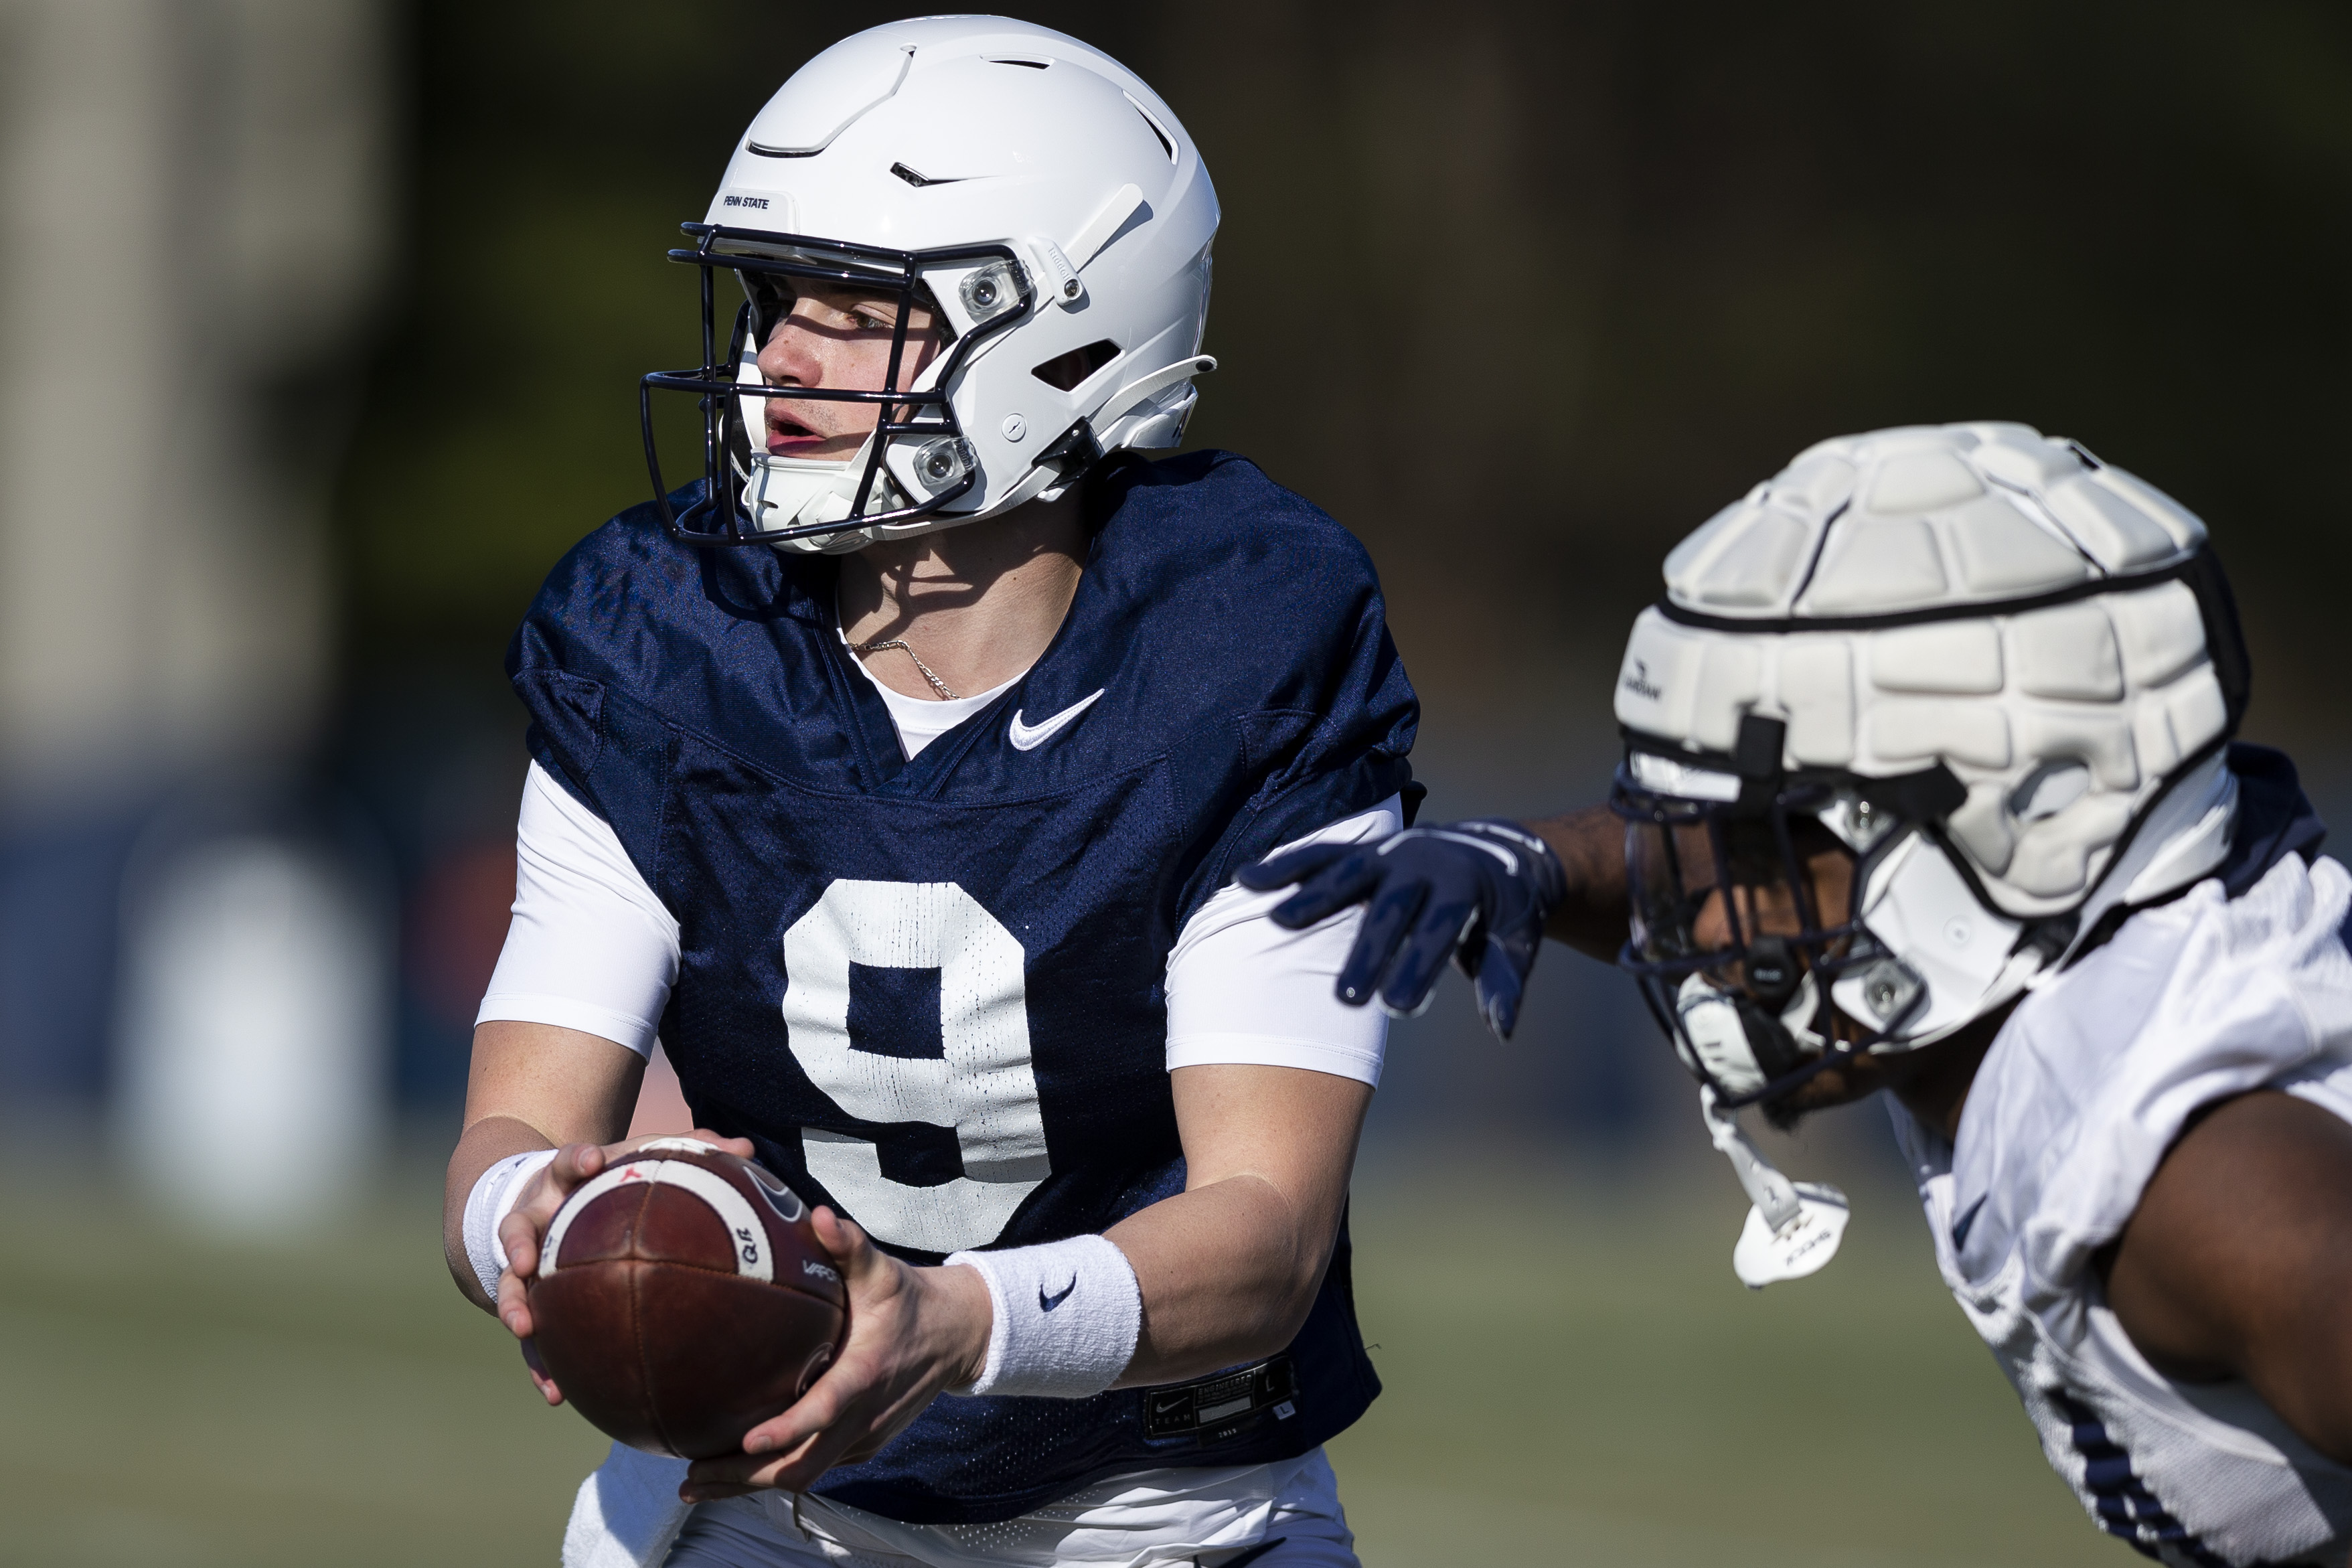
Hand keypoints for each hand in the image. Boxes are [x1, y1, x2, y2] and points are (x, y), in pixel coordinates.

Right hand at [493, 1127, 756, 1403]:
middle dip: (518, 1245)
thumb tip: (746, 1148)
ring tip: (527, 1331)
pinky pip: (533, 1336)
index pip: (567, 1161)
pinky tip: (556, 1393)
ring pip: (511, 1284)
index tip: (591, 1162)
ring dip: (515, 1307)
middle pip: (516, 1229)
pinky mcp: (530, 1300)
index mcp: (566, 1180)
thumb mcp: (642, 1158)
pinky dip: (541, 1363)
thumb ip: (692, 1150)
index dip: (577, 1160)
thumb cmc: (609, 1178)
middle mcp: (537, 1219)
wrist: (550, 1199)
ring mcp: (526, 1262)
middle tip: (526, 1263)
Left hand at [681, 1207, 991, 1499]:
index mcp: (866, 1372)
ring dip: (751, 1484)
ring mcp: (865, 1437)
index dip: (786, 1430)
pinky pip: (816, 1468)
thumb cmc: (910, 1299)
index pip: (825, 1410)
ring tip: (696, 1484)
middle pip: (802, 1464)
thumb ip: (850, 1245)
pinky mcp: (863, 1445)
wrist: (957, 1335)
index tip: (745, 1440)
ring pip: (805, 1475)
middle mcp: (866, 1415)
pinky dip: (776, 1473)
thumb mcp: (883, 1269)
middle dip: (746, 1477)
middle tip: (691, 1477)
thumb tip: (819, 1215)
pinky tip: (736, 1470)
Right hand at [1237, 819, 1565, 1037]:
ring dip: (1312, 897)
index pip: (1441, 925)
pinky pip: (1321, 856)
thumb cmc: (1503, 910)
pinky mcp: (1362, 851)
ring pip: (1347, 873)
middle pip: (1390, 906)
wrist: (1495, 851)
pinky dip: (1285, 866)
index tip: (1400, 1008)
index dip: (1420, 963)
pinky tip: (1247, 880)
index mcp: (1463, 884)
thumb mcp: (1515, 940)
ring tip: (1278, 923)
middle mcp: (1421, 862)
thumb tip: (1499, 1029)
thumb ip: (1504, 981)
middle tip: (1347, 997)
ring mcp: (1386, 853)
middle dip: (1366, 949)